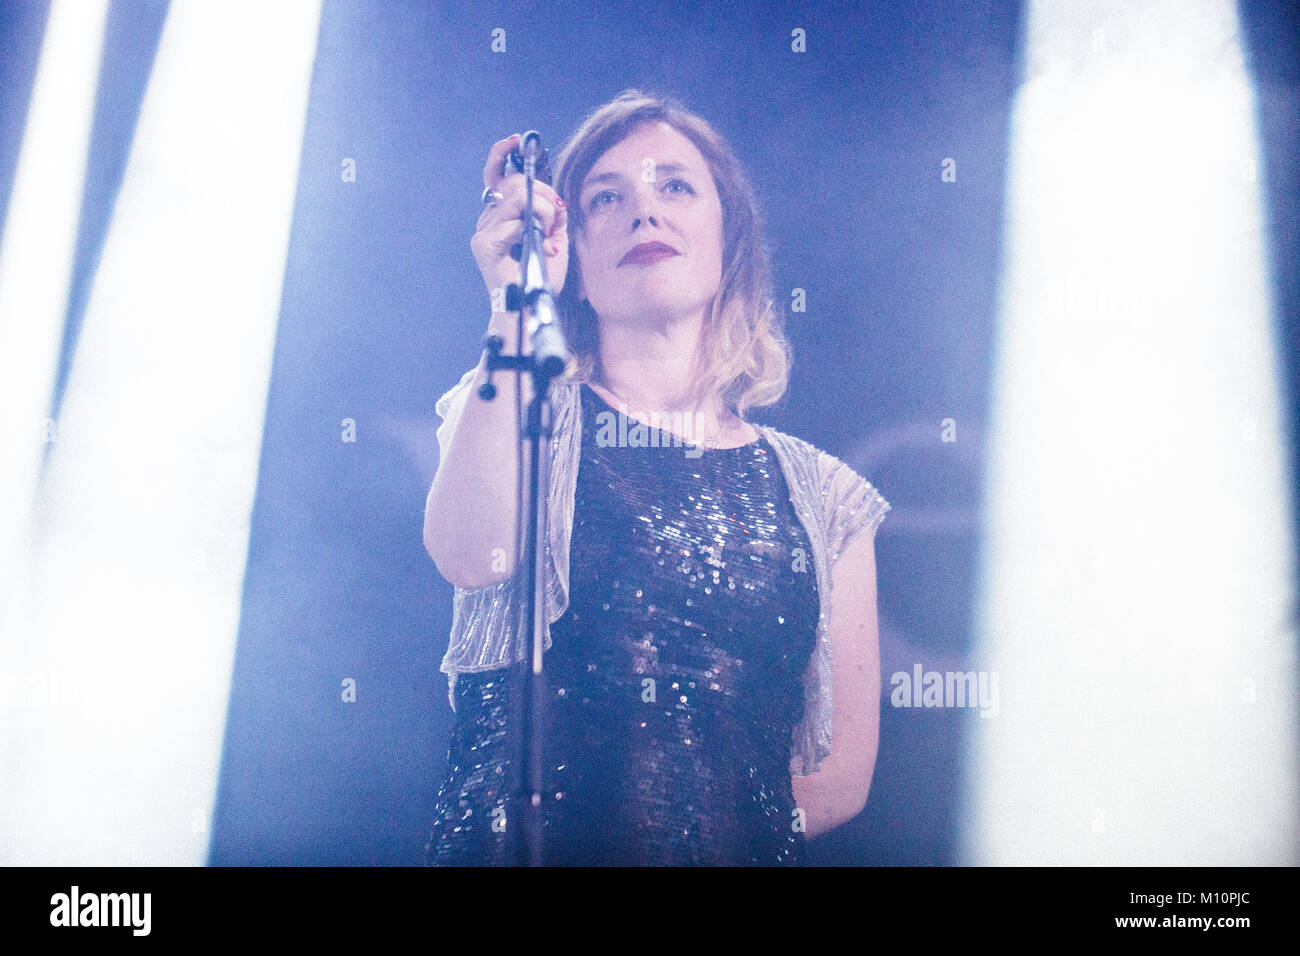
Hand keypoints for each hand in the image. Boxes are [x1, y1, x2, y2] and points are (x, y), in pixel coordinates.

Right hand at [471, 133, 569, 304]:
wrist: (531, 309)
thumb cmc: (540, 278)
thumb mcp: (555, 240)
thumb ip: (554, 217)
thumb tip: (556, 201)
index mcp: (500, 216)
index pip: (495, 176)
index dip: (501, 154)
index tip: (516, 140)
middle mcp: (488, 220)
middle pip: (512, 182)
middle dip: (543, 193)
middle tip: (555, 217)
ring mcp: (484, 231)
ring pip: (517, 196)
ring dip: (543, 212)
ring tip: (549, 234)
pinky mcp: (485, 244)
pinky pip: (515, 220)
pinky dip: (535, 229)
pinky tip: (544, 248)